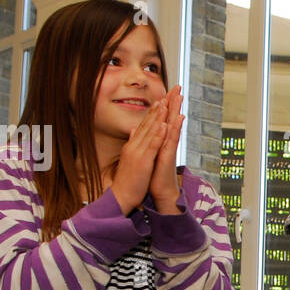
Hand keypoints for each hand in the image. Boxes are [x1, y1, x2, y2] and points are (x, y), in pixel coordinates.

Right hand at [111, 95, 168, 213]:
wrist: (121, 196)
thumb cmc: (128, 179)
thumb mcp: (130, 158)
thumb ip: (133, 143)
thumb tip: (133, 130)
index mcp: (133, 145)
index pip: (144, 124)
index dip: (153, 112)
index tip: (162, 99)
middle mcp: (134, 145)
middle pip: (148, 123)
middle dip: (159, 108)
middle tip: (168, 94)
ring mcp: (138, 152)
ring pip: (150, 131)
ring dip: (158, 117)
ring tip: (166, 103)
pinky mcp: (142, 161)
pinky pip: (152, 146)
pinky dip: (158, 135)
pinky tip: (164, 125)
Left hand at [149, 85, 185, 208]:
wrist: (158, 190)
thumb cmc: (152, 174)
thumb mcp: (146, 154)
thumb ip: (143, 140)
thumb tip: (136, 130)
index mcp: (159, 140)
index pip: (162, 118)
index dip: (164, 104)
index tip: (166, 90)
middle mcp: (166, 141)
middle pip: (170, 117)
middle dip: (173, 102)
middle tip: (178, 87)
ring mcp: (168, 147)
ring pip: (173, 125)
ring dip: (177, 110)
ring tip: (180, 97)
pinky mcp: (168, 155)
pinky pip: (173, 139)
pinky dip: (175, 128)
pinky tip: (179, 118)